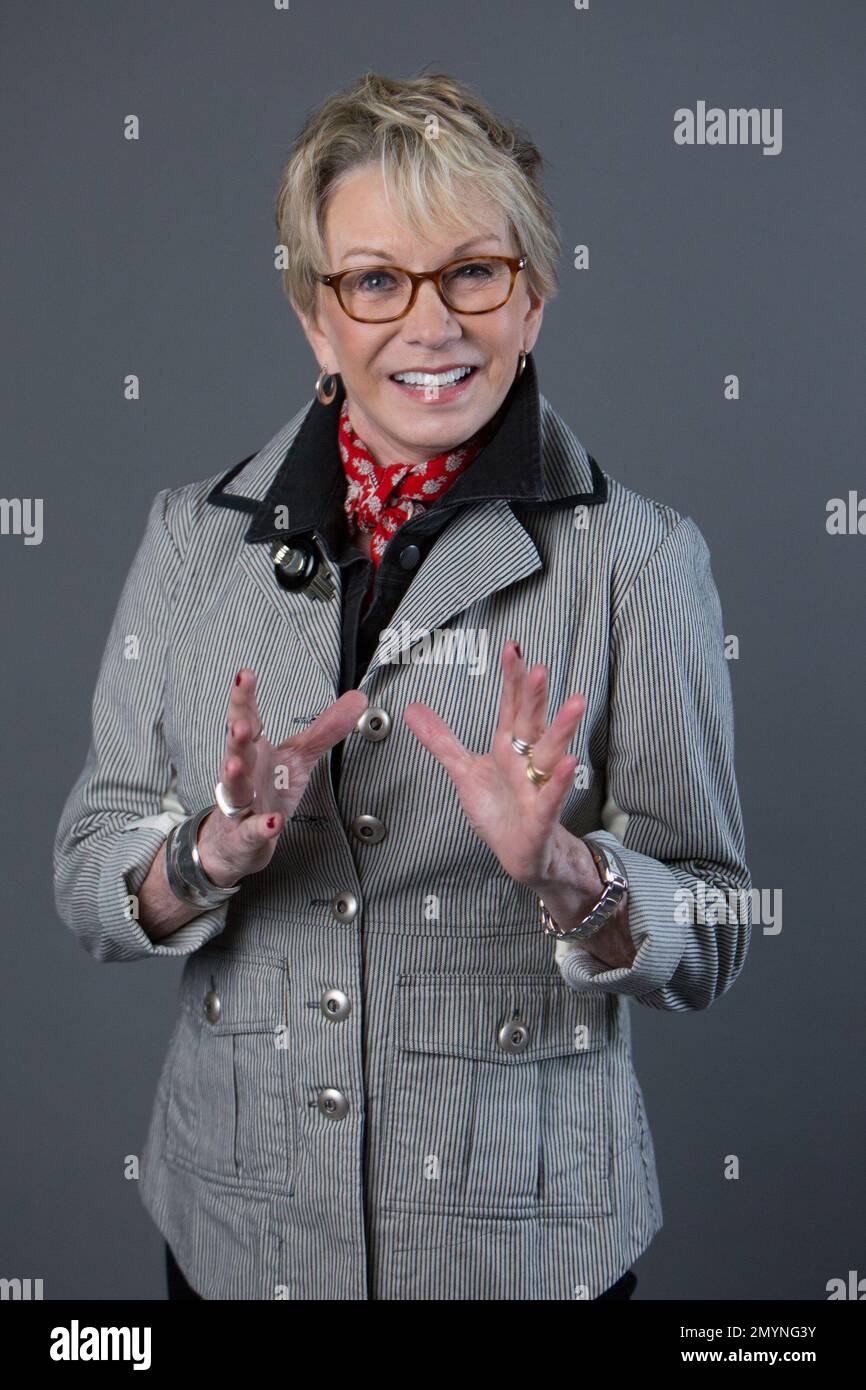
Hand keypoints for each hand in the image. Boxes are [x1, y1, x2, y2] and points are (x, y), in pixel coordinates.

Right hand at [197, 668, 367, 885]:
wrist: (236, 842)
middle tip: (240, 721)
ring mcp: (240, 805)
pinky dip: (260, 827)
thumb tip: (359, 699)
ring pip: (234, 788)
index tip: (245, 675)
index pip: (246, 718)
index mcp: (253, 749)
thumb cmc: (266, 791)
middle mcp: (242, 773)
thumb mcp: (298, 758)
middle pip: (235, 749)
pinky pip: (251, 831)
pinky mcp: (244, 835)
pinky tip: (272, 822)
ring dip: (235, 775)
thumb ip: (324, 730)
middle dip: (236, 734)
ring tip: (236, 763)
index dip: (245, 697)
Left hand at [402, 639, 595, 893]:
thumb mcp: (464, 771)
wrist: (519, 854)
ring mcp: (537, 786)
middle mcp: (527, 760)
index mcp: (508, 746)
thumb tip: (412, 710)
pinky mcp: (541, 816)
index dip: (511, 678)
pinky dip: (558, 781)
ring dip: (562, 729)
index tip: (513, 648)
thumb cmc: (498, 810)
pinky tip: (569, 762)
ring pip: (551, 753)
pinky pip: (551, 797)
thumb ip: (441, 740)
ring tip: (575, 703)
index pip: (511, 706)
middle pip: (531, 722)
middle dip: (535, 696)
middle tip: (538, 668)